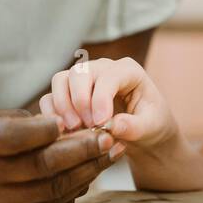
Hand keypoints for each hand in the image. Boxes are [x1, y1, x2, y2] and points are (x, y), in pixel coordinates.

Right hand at [0, 110, 123, 202]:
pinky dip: (71, 190)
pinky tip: (88, 174)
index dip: (42, 131)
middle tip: (107, 137)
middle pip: (37, 167)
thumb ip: (23, 123)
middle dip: (79, 152)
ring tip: (106, 155)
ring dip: (84, 173)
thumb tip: (71, 129)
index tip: (69, 121)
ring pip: (47, 191)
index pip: (10, 138)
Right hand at [39, 57, 177, 150]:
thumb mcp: (151, 127)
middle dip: (79, 101)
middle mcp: (103, 69)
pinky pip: (51, 97)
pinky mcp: (69, 94)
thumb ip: (134, 126)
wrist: (144, 133)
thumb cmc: (151, 124)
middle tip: (87, 127)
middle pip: (80, 73)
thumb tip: (110, 126)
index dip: (101, 99)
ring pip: (61, 80)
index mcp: (128, 71)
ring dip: (62, 106)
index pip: (108, 76)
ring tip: (74, 129)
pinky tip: (62, 132)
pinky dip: (51, 113)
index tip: (101, 124)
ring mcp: (84, 79)